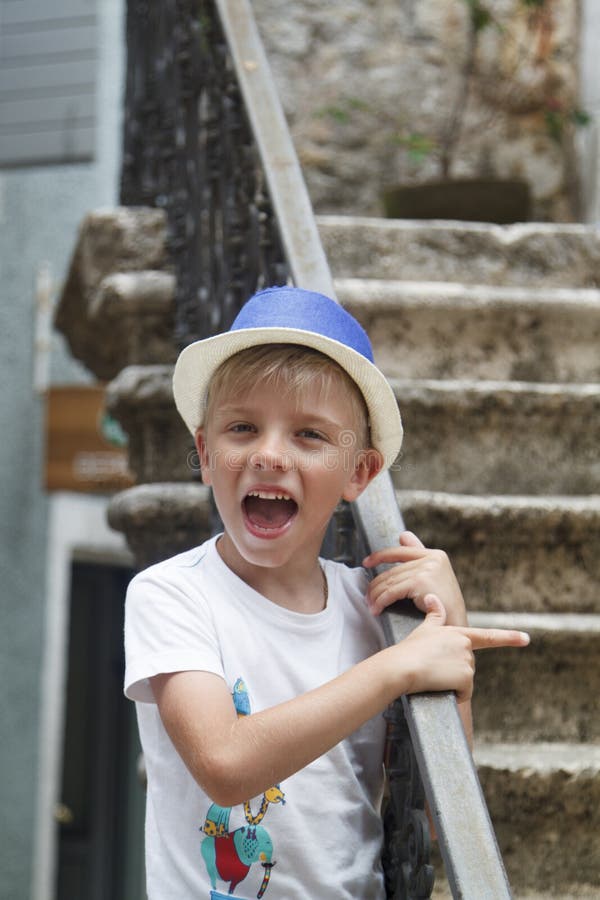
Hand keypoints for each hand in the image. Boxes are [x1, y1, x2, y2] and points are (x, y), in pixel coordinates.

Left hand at [363, 531, 466, 625]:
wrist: (455, 626)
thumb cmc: (445, 606)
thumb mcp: (434, 576)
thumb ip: (419, 556)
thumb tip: (403, 535)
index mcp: (435, 555)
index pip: (400, 551)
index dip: (380, 556)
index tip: (366, 562)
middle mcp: (432, 558)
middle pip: (393, 570)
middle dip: (376, 585)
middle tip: (367, 597)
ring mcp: (427, 569)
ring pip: (390, 581)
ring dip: (376, 595)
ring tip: (370, 605)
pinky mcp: (421, 582)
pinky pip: (392, 591)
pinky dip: (381, 601)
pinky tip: (377, 609)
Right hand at [395, 594, 528, 701]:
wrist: (401, 666)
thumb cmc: (409, 650)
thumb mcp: (423, 630)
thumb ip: (433, 616)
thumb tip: (433, 597)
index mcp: (458, 633)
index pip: (489, 636)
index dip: (509, 637)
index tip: (527, 638)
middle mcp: (466, 645)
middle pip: (467, 666)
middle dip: (452, 672)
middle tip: (432, 668)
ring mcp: (467, 660)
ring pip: (465, 681)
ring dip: (451, 683)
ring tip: (432, 675)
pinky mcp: (465, 677)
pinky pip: (464, 693)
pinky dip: (454, 694)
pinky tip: (438, 686)